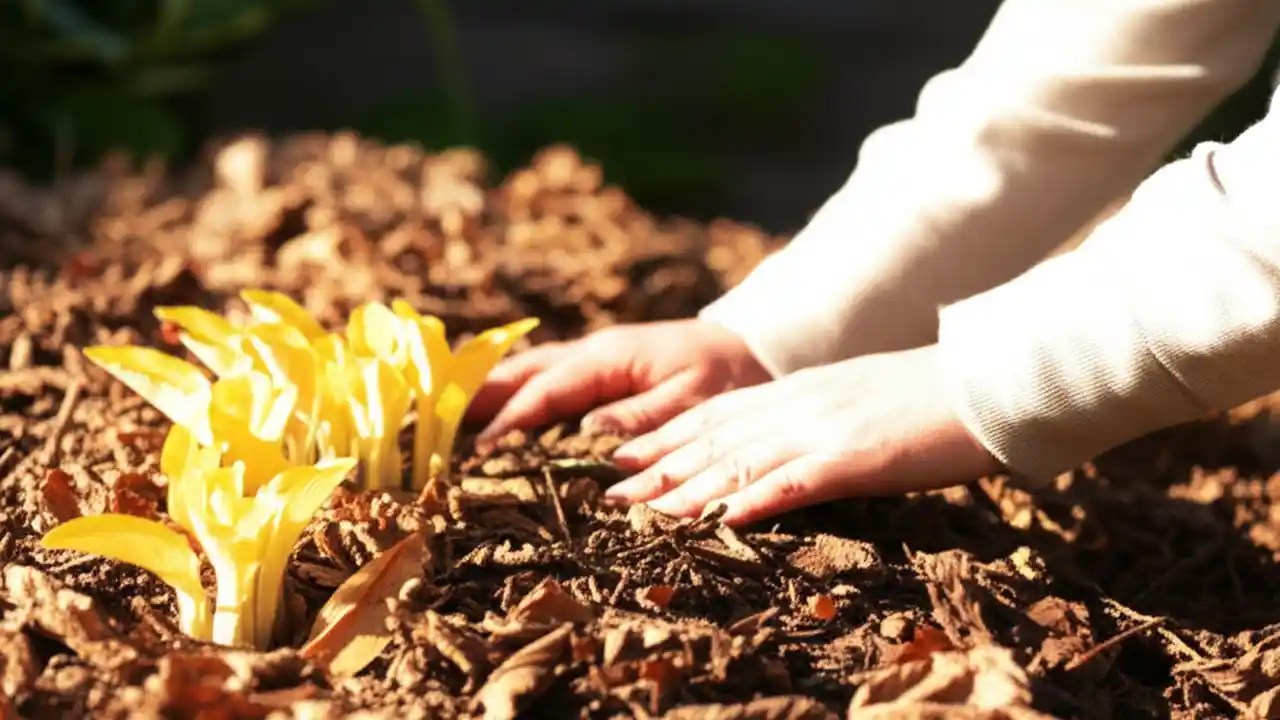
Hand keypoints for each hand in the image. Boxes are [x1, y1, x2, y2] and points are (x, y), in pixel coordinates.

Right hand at [469, 319, 773, 445]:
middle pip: (524, 371)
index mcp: (611, 358)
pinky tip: (491, 408)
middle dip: (479, 395)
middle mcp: (594, 352)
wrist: (752, 346)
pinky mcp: (599, 367)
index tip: (481, 449)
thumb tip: (591, 436)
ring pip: (528, 370)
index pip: (549, 389)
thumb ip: (644, 417)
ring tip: (446, 415)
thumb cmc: (726, 375)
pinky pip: (545, 377)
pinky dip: (513, 390)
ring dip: (488, 390)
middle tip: (434, 421)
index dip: (512, 418)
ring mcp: (593, 357)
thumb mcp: (695, 399)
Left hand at [605, 345, 1001, 525]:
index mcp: (796, 393)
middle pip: (712, 439)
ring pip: (737, 461)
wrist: (984, 377)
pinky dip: (752, 500)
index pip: (714, 415)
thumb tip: (780, 446)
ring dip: (683, 489)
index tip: (621, 456)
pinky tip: (718, 520)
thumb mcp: (854, 401)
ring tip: (638, 514)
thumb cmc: (928, 397)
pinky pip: (794, 482)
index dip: (663, 436)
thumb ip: (811, 418)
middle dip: (655, 468)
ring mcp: (823, 430)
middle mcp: (796, 407)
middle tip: (605, 494)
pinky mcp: (856, 456)